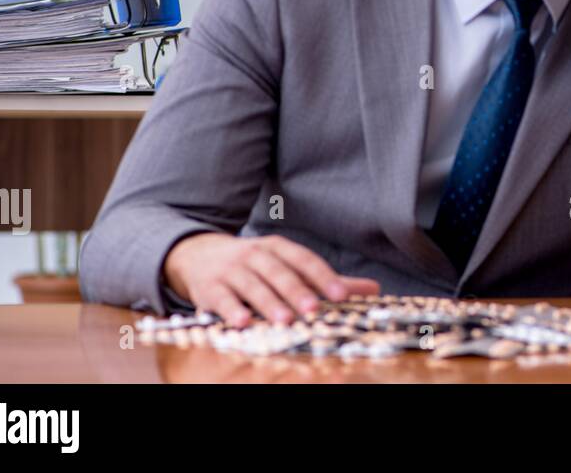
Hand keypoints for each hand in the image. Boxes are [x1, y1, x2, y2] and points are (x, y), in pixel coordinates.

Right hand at [162, 232, 379, 326]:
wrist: (198, 254)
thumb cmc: (254, 264)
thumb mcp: (287, 264)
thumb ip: (326, 279)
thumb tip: (373, 289)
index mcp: (278, 248)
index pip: (305, 260)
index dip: (323, 277)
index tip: (341, 295)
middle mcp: (255, 255)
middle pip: (280, 273)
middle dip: (297, 291)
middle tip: (313, 309)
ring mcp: (231, 270)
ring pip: (253, 286)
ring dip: (268, 303)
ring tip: (284, 320)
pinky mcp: (210, 287)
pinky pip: (222, 298)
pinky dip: (231, 310)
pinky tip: (242, 322)